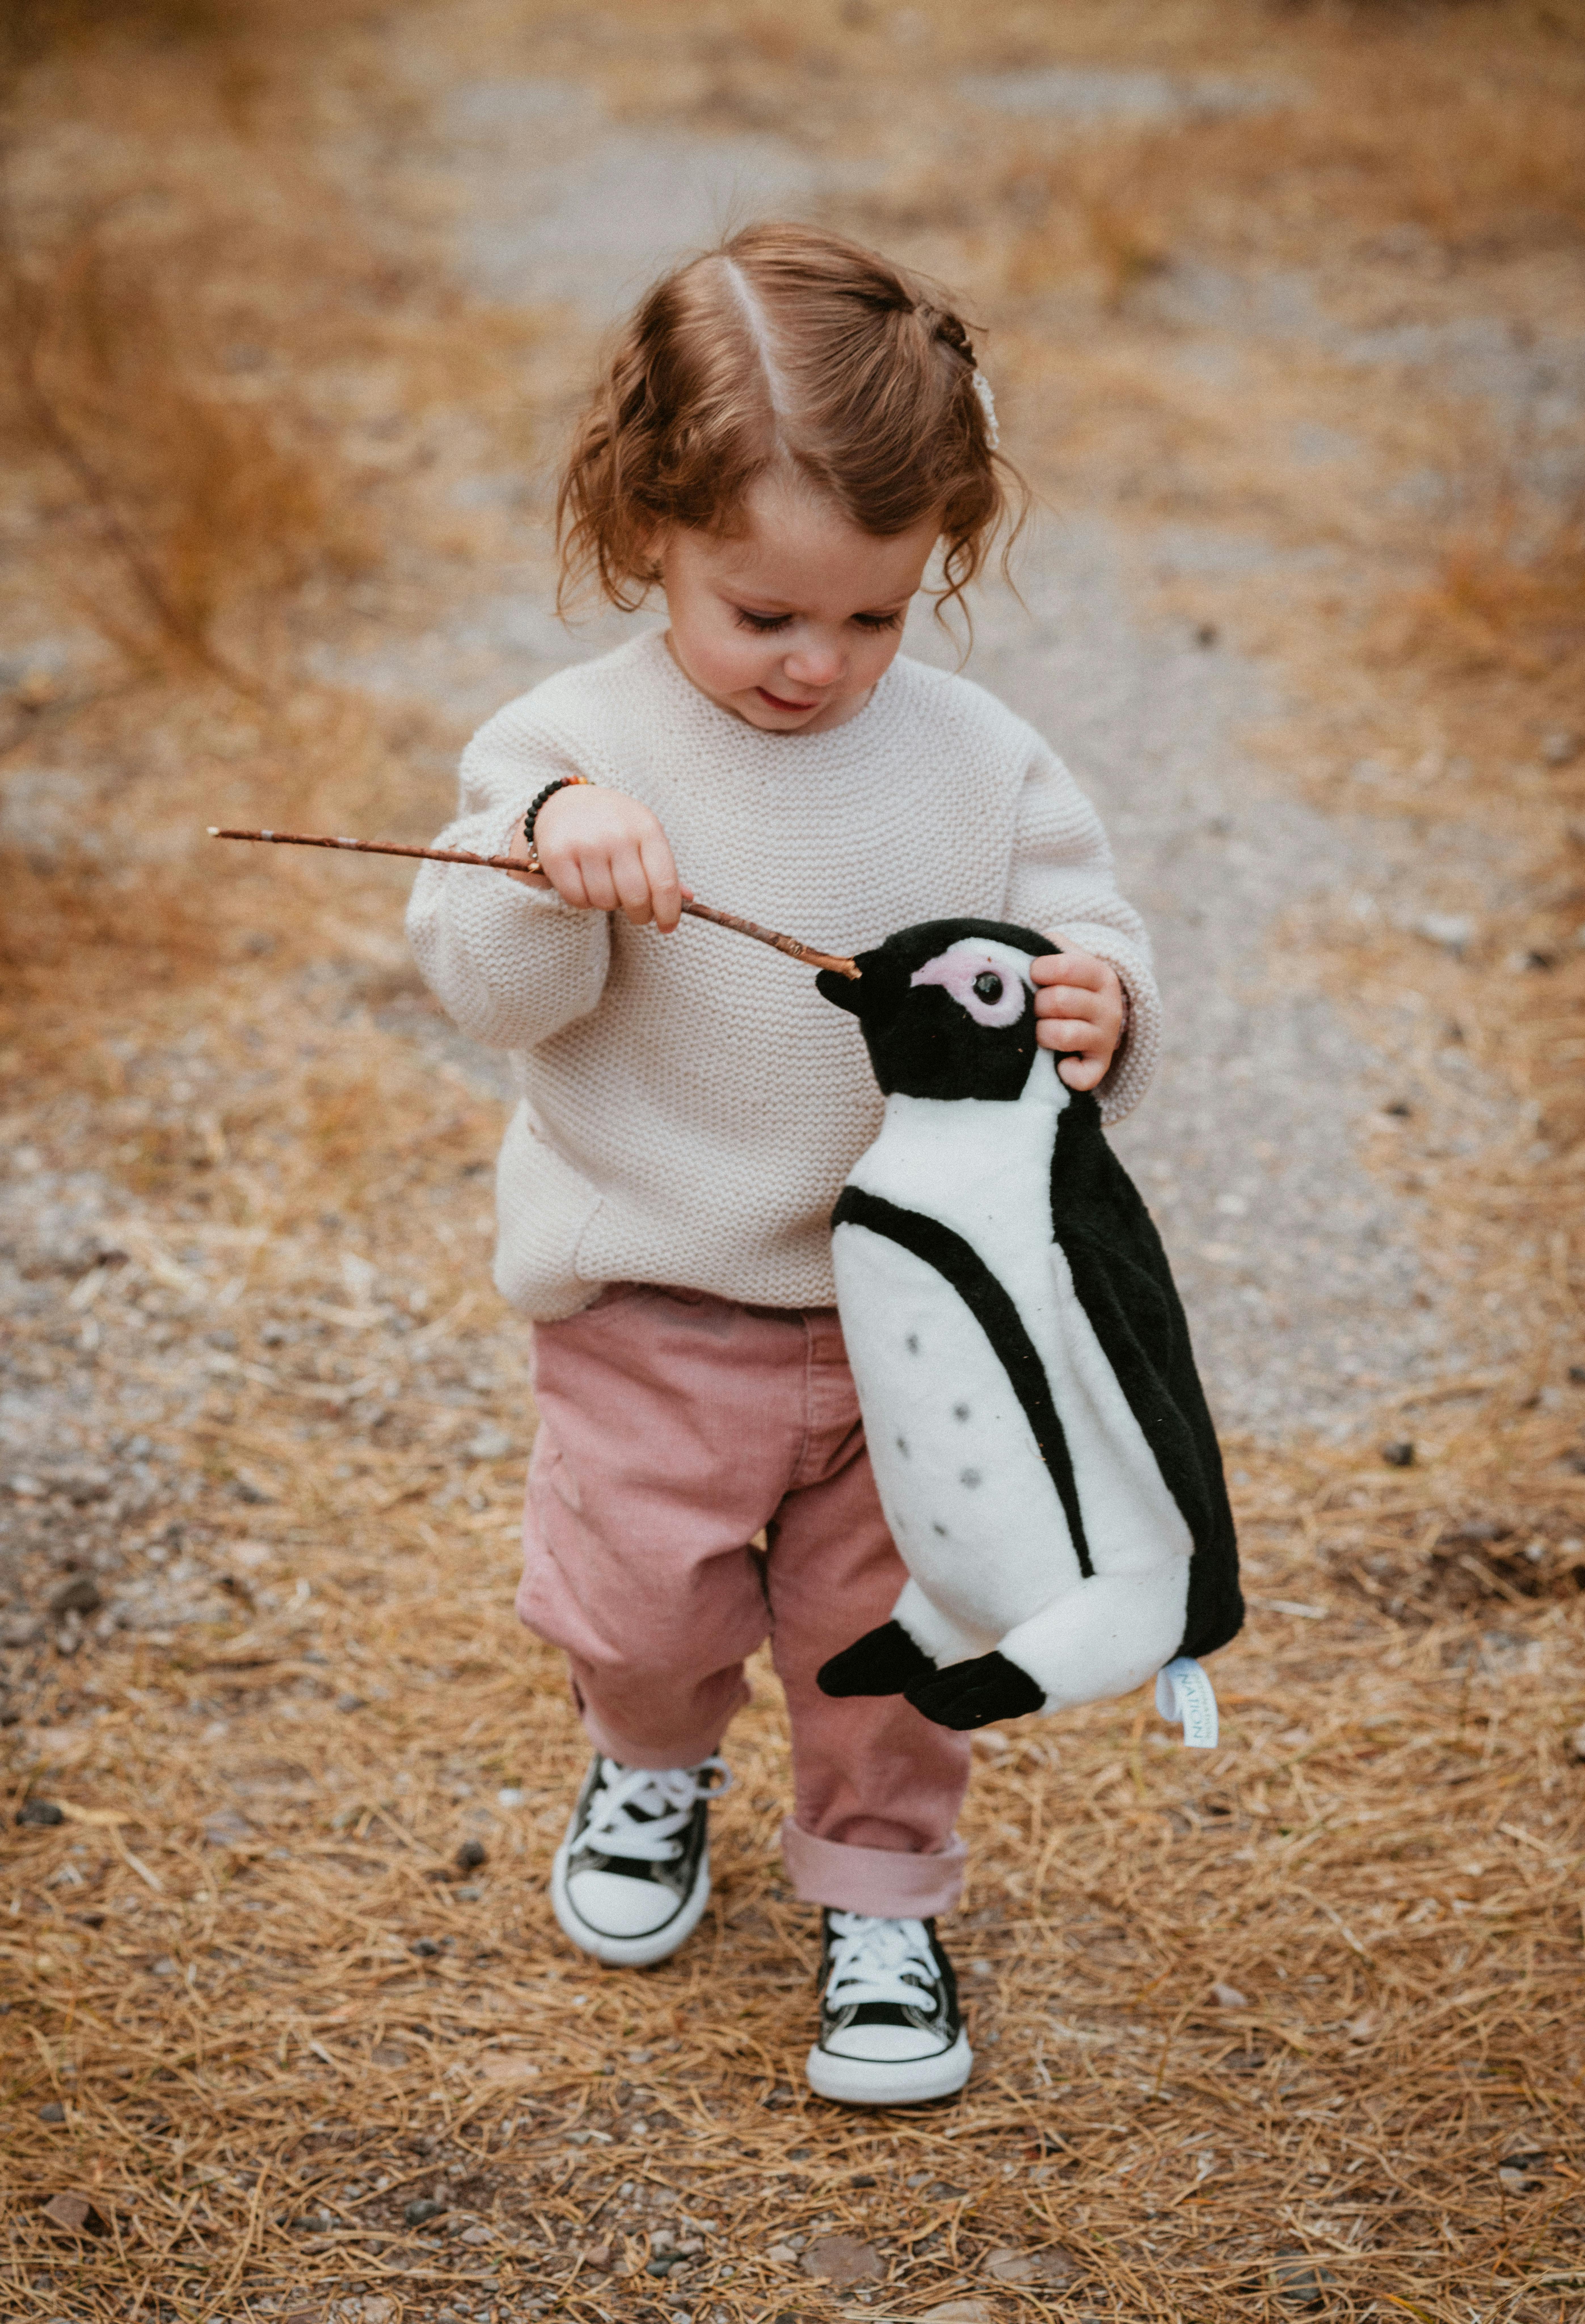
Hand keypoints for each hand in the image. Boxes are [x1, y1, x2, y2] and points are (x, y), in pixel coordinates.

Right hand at [507, 786, 687, 932]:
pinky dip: (584, 901)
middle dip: (640, 915)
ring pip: (605, 902)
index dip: (669, 913)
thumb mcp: (644, 835)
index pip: (664, 883)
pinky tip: (585, 885)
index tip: (668, 927)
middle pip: (636, 898)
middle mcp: (617, 835)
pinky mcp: (557, 855)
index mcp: (646, 828)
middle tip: (638, 914)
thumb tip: (687, 900)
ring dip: (608, 904)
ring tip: (607, 887)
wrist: (566, 802)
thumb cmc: (614, 825)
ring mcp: (586, 844)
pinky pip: (578, 899)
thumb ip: (663, 868)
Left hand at [1031, 948, 1124, 1090]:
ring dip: (1041, 1033)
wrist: (1094, 1014)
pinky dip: (1066, 1073)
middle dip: (1036, 1004)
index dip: (1039, 970)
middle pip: (1058, 1001)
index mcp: (1100, 975)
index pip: (1065, 967)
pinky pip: (1082, 1076)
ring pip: (1062, 1035)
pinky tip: (1058, 1063)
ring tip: (1040, 1030)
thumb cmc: (1064, 983)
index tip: (1034, 975)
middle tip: (1035, 1006)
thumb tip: (1012, 952)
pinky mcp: (1099, 1067)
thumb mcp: (1061, 956)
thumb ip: (1042, 947)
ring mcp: (1106, 1039)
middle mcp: (1109, 1007)